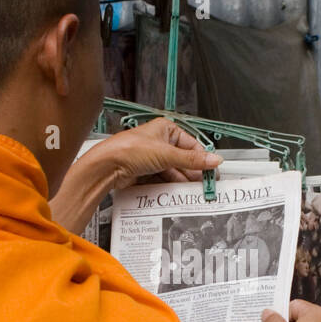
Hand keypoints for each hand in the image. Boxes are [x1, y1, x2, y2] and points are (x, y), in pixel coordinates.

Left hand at [86, 118, 219, 188]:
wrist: (106, 167)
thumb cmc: (128, 150)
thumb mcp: (166, 154)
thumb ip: (192, 159)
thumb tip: (214, 159)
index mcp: (166, 129)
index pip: (191, 144)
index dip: (202, 158)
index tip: (212, 171)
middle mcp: (159, 142)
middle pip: (183, 160)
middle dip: (193, 172)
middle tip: (205, 184)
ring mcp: (152, 158)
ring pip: (174, 171)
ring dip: (182, 181)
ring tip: (193, 191)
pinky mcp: (145, 172)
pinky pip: (163, 179)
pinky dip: (171, 185)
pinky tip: (178, 192)